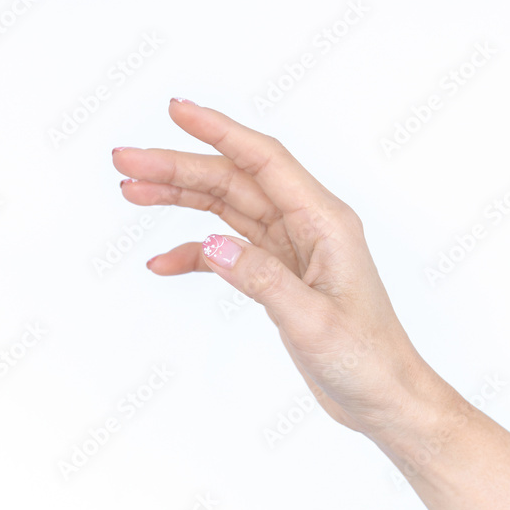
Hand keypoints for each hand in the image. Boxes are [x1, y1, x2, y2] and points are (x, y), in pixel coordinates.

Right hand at [112, 98, 441, 436]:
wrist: (383, 398)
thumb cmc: (366, 358)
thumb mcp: (313, 321)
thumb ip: (260, 279)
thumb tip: (210, 244)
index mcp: (324, 221)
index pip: (263, 159)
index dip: (218, 130)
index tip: (176, 110)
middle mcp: (304, 225)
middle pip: (231, 179)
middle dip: (177, 167)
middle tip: (125, 162)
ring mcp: (287, 247)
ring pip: (222, 207)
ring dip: (177, 198)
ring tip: (131, 191)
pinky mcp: (273, 273)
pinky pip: (223, 250)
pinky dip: (191, 252)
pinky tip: (161, 262)